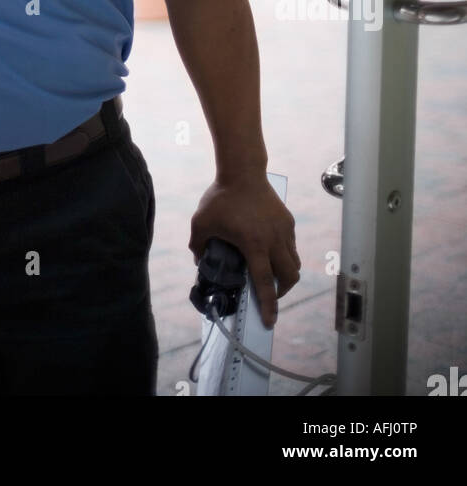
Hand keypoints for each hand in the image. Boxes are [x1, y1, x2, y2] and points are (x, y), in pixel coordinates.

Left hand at [189, 173, 300, 328]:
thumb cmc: (220, 197)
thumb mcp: (200, 223)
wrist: (242, 170)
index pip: (265, 282)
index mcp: (253, 244)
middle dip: (281, 292)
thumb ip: (197, 246)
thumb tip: (199, 262)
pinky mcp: (288, 221)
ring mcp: (284, 230)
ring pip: (294, 262)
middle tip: (269, 295)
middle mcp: (274, 240)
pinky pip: (291, 246)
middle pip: (289, 277)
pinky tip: (271, 251)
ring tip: (271, 275)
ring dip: (286, 274)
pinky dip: (285, 256)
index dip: (268, 305)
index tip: (269, 322)